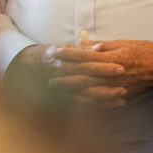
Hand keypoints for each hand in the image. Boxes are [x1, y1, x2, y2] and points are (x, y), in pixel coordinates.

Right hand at [5, 44, 127, 104]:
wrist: (29, 68)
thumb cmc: (53, 55)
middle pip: (86, 75)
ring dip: (104, 93)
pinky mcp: (63, 98)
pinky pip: (83, 103)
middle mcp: (63, 72)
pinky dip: (100, 104)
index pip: (85, 60)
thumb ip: (84, 49)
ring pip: (84, 92)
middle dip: (104, 76)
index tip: (120, 65)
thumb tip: (101, 47)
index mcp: (64, 57)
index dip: (102, 63)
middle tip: (124, 76)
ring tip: (123, 93)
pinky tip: (116, 103)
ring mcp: (62, 87)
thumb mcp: (66, 49)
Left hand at [6, 39, 152, 105]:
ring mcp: (118, 86)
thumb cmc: (144, 50)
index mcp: (114, 57)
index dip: (69, 54)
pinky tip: (76, 101)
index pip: (86, 56)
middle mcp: (114, 73)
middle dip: (65, 76)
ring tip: (58, 90)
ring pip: (90, 90)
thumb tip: (83, 43)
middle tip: (49, 77)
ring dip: (72, 90)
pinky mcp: (123, 94)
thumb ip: (103, 45)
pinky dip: (88, 100)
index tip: (55, 52)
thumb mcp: (123, 43)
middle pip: (84, 76)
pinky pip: (102, 99)